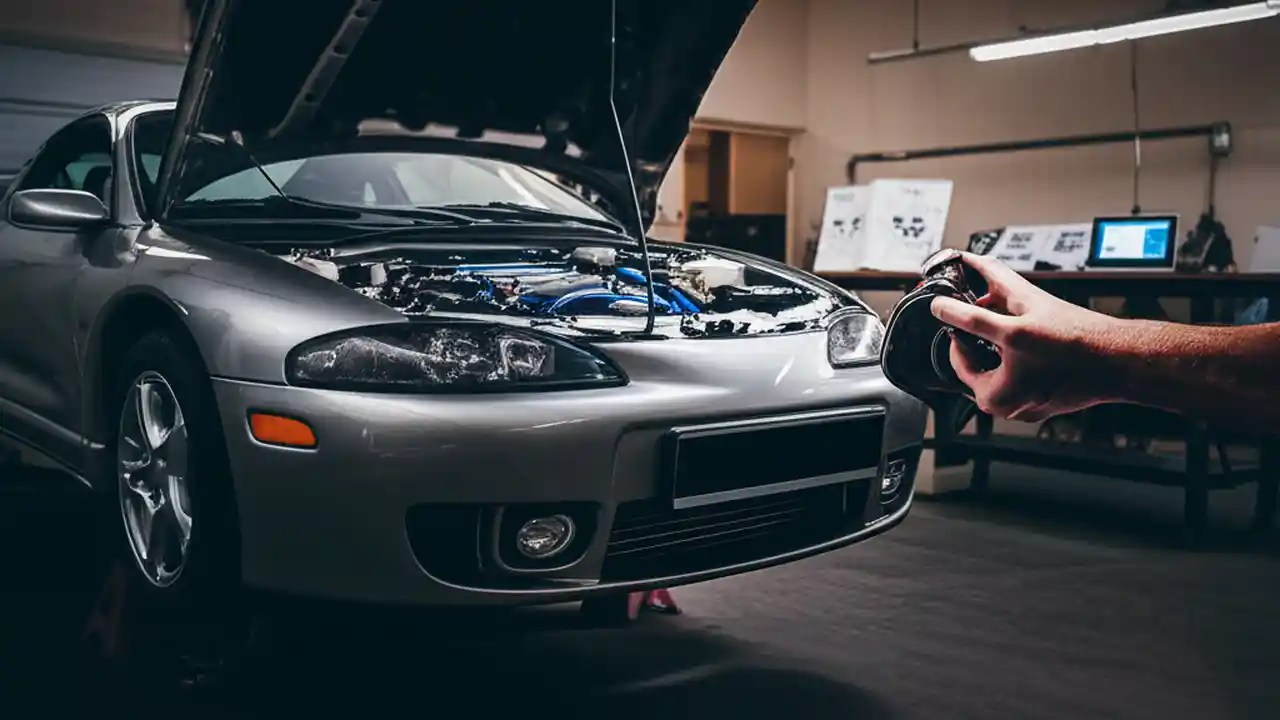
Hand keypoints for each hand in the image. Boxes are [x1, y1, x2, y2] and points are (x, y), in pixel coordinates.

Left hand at [929, 253, 1122, 422]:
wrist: (1120, 361)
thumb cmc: (1080, 340)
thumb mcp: (1028, 302)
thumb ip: (995, 279)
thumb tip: (975, 260)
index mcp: (994, 390)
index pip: (958, 348)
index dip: (950, 318)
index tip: (942, 306)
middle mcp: (1004, 405)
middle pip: (972, 361)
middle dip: (974, 333)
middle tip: (981, 307)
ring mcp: (1019, 408)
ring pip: (992, 369)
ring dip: (993, 345)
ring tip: (1008, 320)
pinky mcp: (1035, 406)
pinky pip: (1012, 378)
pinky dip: (1012, 358)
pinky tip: (1026, 338)